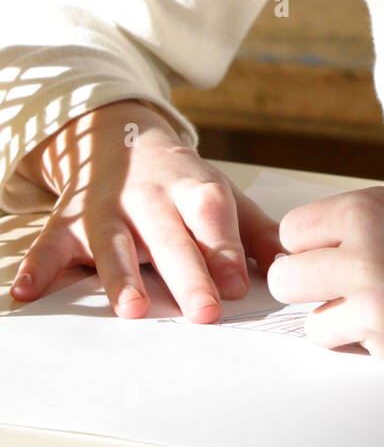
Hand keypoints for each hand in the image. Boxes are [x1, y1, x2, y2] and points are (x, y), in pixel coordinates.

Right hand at [9, 99, 282, 322]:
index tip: (239, 284)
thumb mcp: (221, 192)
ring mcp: (106, 208)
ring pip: (114, 243)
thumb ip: (255, 231)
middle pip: (169, 236)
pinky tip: (28, 290)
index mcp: (192, 187)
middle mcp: (149, 197)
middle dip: (187, 274)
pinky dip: (38, 266)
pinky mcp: (68, 221)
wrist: (118, 134)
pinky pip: (50, 244)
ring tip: (131, 310)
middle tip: (204, 312)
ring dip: (121, 276)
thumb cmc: (180, 179)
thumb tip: (292, 266)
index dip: (224, 247)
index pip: (212, 214)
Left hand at [266, 183, 383, 362]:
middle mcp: (364, 260)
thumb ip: (370, 218)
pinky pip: (358, 348)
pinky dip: (375, 338)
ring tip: (379, 300)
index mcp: (367, 212)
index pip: (292, 232)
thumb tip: (326, 241)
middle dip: (307, 281)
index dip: (309, 240)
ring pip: (315, 325)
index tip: (329, 245)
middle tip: (337, 279)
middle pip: (286, 280)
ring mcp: (378, 310)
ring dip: (337, 315)